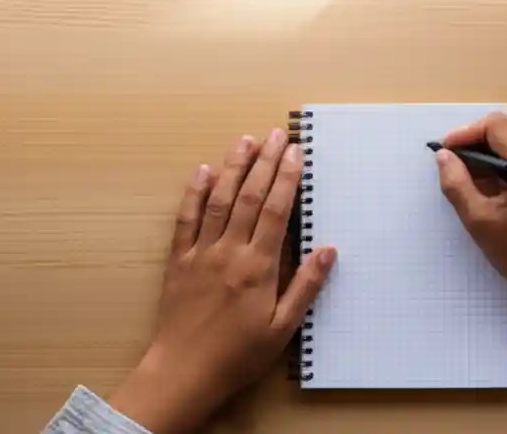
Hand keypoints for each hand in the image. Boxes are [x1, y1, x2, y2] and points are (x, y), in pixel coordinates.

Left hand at [110, 130, 335, 432]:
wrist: (184, 373)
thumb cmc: (238, 355)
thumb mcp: (282, 328)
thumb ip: (305, 287)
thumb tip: (328, 251)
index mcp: (258, 267)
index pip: (275, 211)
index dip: (286, 178)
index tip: (295, 152)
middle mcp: (229, 252)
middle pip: (248, 196)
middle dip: (265, 162)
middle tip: (276, 134)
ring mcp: (201, 253)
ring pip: (218, 200)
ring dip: (232, 167)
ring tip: (245, 141)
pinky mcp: (178, 261)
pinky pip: (186, 219)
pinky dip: (194, 193)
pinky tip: (202, 171)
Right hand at [434, 111, 506, 375]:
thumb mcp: (480, 221)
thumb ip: (457, 184)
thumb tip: (443, 155)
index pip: (497, 125)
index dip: (466, 133)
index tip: (444, 152)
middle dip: (476, 137)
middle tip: (453, 159)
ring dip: (490, 147)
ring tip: (468, 170)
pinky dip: (504, 157)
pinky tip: (489, 180)